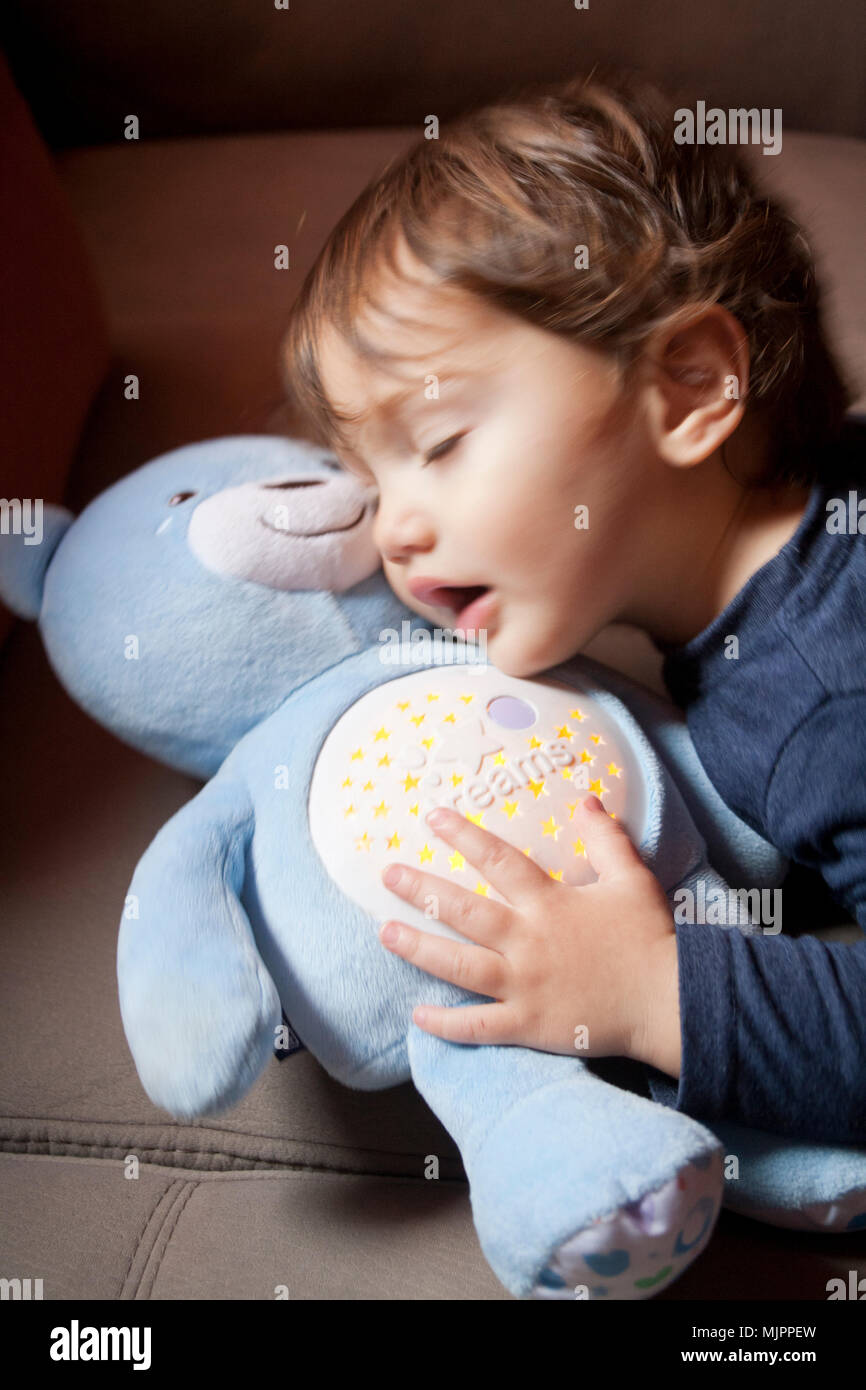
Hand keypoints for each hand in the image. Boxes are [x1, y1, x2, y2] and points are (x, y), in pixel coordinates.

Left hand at [378, 794, 679, 1066]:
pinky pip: (478, 1026)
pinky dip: (446, 1024)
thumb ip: (605, 838)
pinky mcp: (528, 1025)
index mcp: (549, 903)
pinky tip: (418, 1015)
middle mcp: (528, 941)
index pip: (497, 860)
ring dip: (420, 948)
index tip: (431, 818)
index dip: (462, 836)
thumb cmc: (649, 939)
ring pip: (459, 965)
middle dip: (422, 890)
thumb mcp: (632, 878)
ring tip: (386, 934)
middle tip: (387, 875)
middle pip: (464, 911)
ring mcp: (524, 986)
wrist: (668, 1002)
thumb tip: (586, 800)